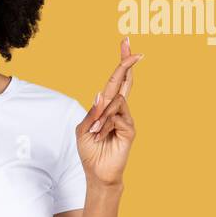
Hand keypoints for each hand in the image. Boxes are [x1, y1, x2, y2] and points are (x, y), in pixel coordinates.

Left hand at [76, 36, 140, 186]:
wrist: (97, 173)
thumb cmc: (90, 151)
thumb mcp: (83, 129)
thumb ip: (93, 112)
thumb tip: (102, 94)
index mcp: (107, 107)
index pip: (116, 81)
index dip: (121, 63)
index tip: (126, 43)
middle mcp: (119, 109)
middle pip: (125, 81)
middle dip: (126, 63)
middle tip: (132, 46)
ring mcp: (127, 118)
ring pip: (116, 101)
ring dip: (101, 116)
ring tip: (96, 132)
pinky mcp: (130, 129)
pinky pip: (117, 117)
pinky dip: (105, 125)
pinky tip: (101, 136)